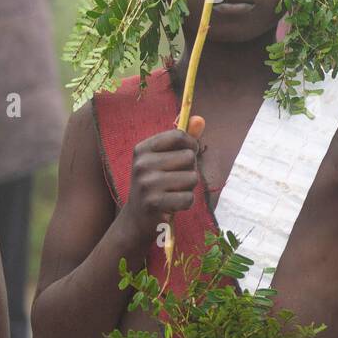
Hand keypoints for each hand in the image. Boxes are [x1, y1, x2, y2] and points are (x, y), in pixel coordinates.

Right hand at [120, 116, 203, 240]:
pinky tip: (172, 205)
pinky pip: (188, 198)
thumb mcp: (167, 159)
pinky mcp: (154, 203)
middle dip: (190, 170)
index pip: (179, 135)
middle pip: (189, 157)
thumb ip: (185, 139)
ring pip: (192, 178)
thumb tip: (200, 119)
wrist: (138, 218)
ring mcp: (146, 183)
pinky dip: (186, 204)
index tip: (186, 156)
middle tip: (174, 181)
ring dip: (189, 188)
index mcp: (143, 149)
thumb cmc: (158, 184)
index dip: (191, 145)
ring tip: (172, 193)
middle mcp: (142, 163)